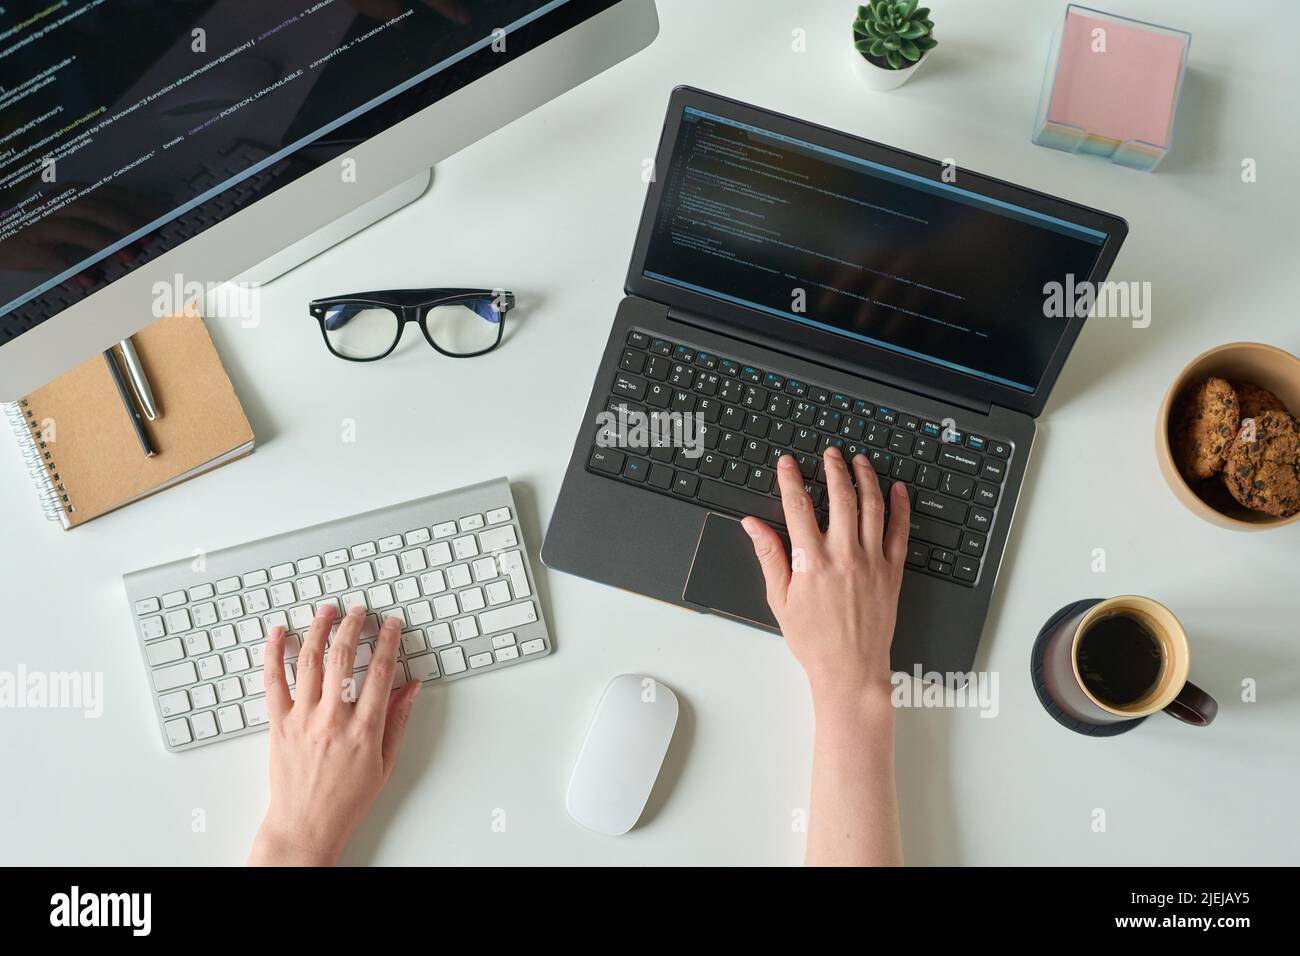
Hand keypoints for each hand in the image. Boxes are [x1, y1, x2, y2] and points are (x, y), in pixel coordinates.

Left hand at [247, 604, 420, 865]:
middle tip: (359, 611)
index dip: (388, 642)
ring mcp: (302, 720)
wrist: (305, 826)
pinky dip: (273, 654)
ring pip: (310, 662)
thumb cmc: (346, 800)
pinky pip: (273, 682)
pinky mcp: (278, 725)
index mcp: (364, 730)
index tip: (391, 625)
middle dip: (353, 627)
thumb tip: (410, 687)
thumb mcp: (384, 763)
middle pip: (343, 659)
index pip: (379, 672)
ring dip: (319, 629)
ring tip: (327, 610)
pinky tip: (277, 634)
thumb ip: (397, 720)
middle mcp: (332, 720)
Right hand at [742, 447, 909, 865]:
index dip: (791, 480)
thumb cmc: (814, 640)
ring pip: (872, 507)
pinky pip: (899, 531)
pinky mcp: (893, 572)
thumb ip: (769, 556)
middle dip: (833, 469)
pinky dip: (900, 506)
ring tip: (859, 461)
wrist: (850, 669)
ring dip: (865, 478)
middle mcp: (844, 555)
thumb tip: (754, 525)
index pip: (798, 507)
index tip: (787, 464)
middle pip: (840, 497)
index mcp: (812, 562)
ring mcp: (872, 561)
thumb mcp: (780, 599)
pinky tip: (897, 490)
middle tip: (828, 454)